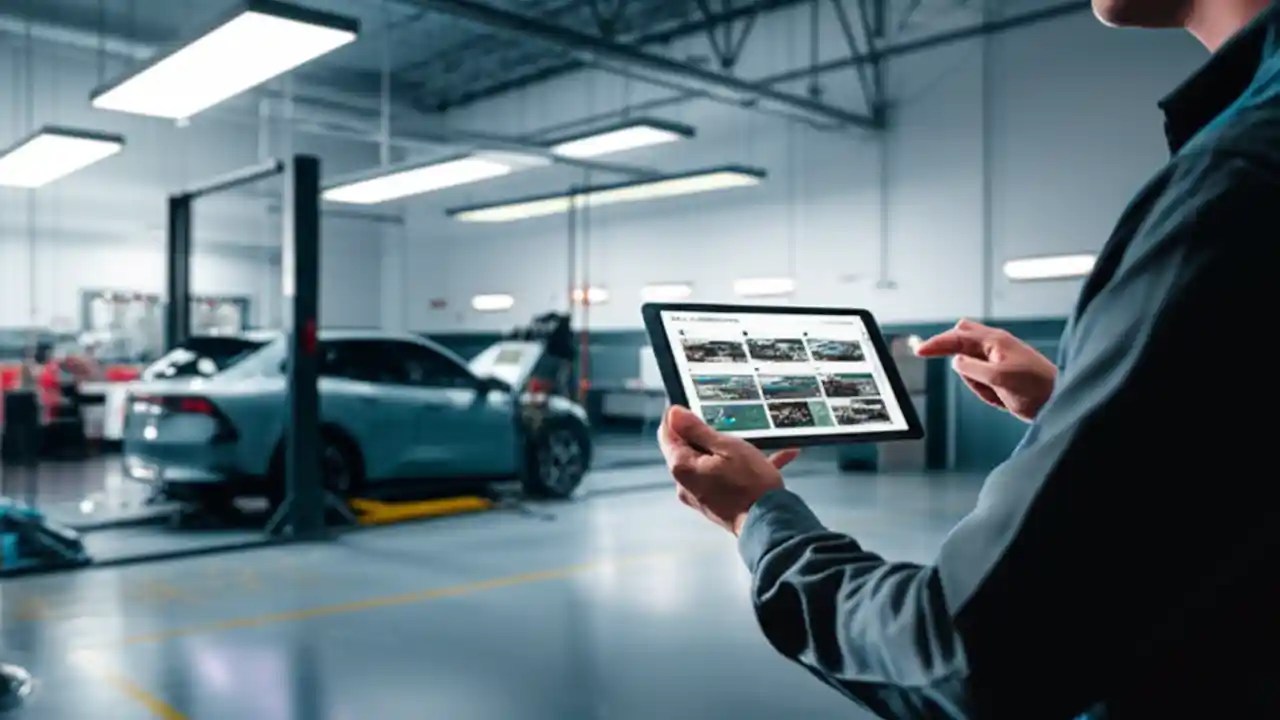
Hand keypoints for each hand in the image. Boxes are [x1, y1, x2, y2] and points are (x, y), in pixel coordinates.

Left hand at [658, 406, 799, 535]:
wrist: (770, 522)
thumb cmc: (750, 485)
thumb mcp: (726, 447)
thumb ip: (697, 430)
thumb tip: (674, 414)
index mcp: (683, 467)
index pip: (667, 434)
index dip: (677, 418)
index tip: (693, 408)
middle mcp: (685, 483)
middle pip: (688, 448)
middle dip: (709, 435)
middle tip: (730, 428)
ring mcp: (700, 495)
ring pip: (709, 462)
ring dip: (730, 451)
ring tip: (756, 443)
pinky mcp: (714, 502)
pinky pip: (724, 478)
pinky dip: (741, 468)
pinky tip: (769, 460)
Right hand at [914, 319, 1056, 421]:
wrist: (1057, 402)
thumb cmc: (1036, 388)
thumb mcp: (999, 378)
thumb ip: (973, 369)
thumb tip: (955, 362)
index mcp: (995, 342)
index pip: (958, 336)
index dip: (937, 343)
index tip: (920, 350)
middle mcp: (995, 346)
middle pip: (962, 338)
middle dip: (950, 351)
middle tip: (941, 362)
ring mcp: (998, 359)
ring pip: (968, 363)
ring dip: (972, 381)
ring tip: (994, 394)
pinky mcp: (1001, 373)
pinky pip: (979, 379)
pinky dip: (982, 390)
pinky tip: (999, 398)